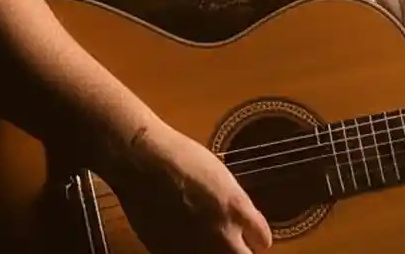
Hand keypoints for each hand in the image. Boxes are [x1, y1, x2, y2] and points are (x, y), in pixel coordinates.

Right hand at [105, 123, 272, 252]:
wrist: (141, 163)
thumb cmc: (180, 159)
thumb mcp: (222, 179)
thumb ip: (237, 207)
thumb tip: (243, 226)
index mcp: (237, 208)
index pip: (263, 240)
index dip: (256, 237)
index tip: (250, 235)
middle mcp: (221, 233)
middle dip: (242, 251)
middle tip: (236, 245)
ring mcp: (195, 247)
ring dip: (218, 253)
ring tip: (209, 242)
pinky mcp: (170, 253)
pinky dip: (191, 252)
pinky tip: (186, 239)